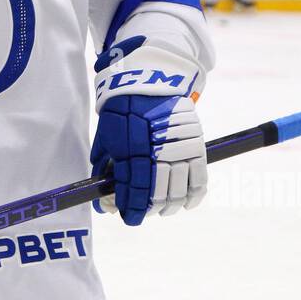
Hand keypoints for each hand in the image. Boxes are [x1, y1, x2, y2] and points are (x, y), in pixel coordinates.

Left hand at [90, 37, 206, 224]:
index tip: (129, 218)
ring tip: (162, 210)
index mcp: (129, 150)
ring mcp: (177, 150)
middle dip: (148, 210)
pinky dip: (193, 197)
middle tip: (143, 214)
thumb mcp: (106, 136)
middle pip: (155, 195)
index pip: (133, 191)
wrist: (150, 82)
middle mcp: (155, 153)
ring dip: (169, 206)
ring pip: (177, 191)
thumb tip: (101, 196)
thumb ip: (104, 166)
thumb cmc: (122, 110)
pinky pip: (198, 180)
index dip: (131, 209)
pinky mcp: (195, 146)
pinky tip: (186, 205)